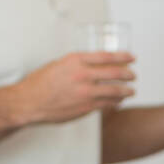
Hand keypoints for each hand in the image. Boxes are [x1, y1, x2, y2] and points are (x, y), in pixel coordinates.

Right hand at [13, 51, 135, 124]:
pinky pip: (107, 104)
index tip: (132, 57)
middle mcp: (82, 75)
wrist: (29, 102)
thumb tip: (96, 64)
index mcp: (75, 60)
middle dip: (129, 74)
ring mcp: (85, 92)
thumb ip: (78, 64)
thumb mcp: (59, 64)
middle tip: (134, 75)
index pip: (107, 56)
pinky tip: (119, 102)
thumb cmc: (41, 83)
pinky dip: (116, 102)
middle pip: (115, 73)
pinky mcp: (86, 107)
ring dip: (127, 91)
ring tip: (131, 91)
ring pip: (115, 91)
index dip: (123, 57)